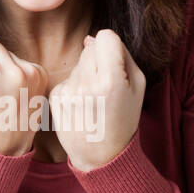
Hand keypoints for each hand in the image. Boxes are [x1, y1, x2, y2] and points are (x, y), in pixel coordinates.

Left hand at [48, 30, 145, 170]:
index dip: (111, 46)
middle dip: (99, 61)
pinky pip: (67, 78)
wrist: (101, 155)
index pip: (105, 37)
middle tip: (106, 86)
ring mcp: (68, 92)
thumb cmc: (124, 119)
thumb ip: (122, 55)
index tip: (115, 62)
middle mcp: (87, 85)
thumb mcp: (138, 86)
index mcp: (111, 81)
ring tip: (94, 100)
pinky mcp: (55, 98)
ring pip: (78, 64)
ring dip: (86, 75)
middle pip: (90, 49)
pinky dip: (74, 87)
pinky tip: (82, 106)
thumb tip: (90, 39)